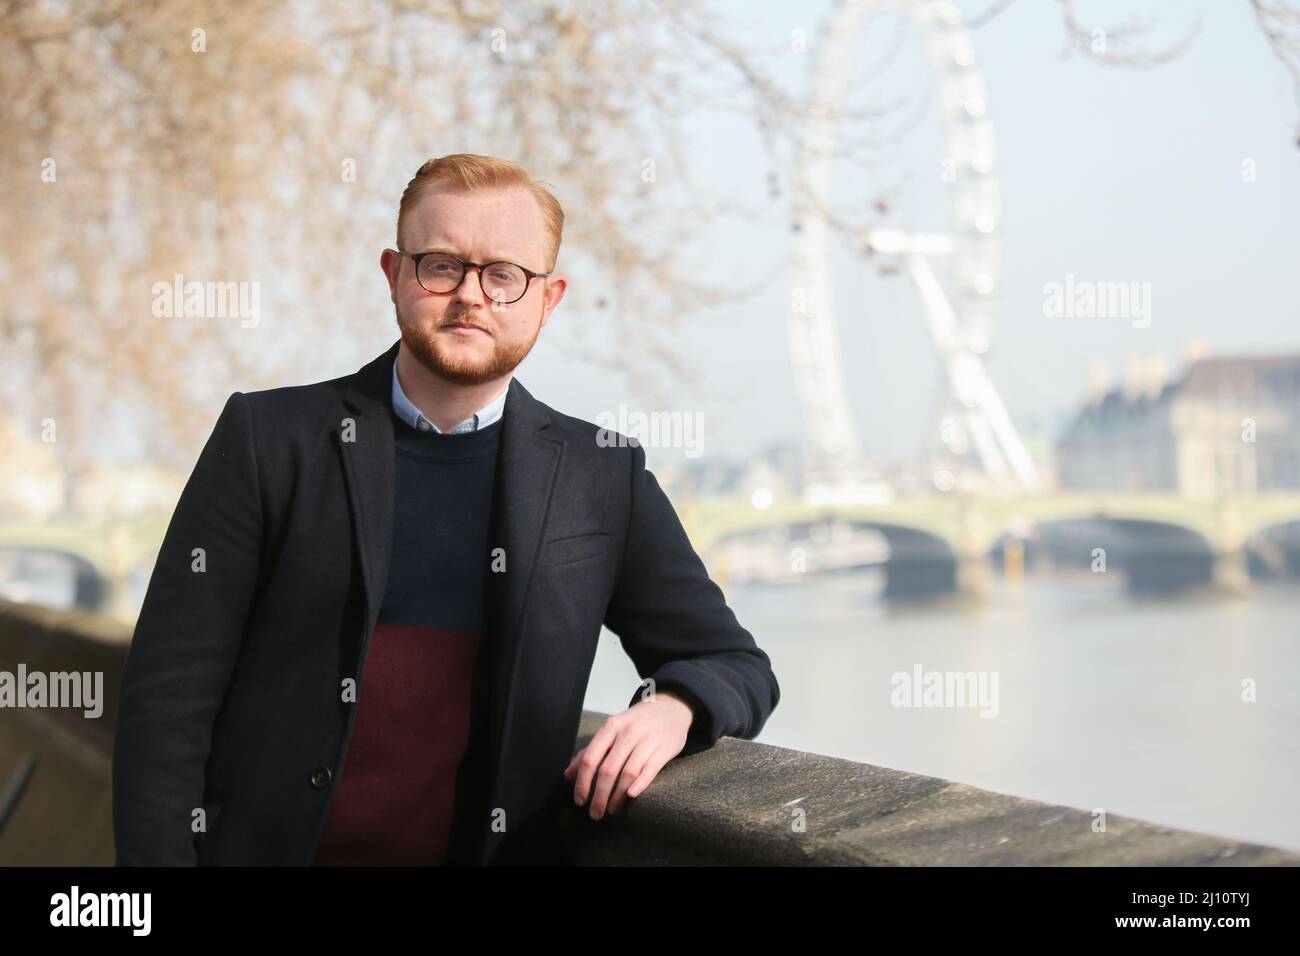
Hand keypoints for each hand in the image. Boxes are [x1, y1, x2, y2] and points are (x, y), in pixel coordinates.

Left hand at [563, 689, 694, 818]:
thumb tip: (568, 775)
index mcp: (611, 727)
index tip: (579, 800)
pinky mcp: (665, 747)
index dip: (582, 782)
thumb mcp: (612, 729)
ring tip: (611, 810)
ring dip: (617, 796)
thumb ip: (591, 750)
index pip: (590, 758)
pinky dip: (640, 784)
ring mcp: (648, 739)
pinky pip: (650, 769)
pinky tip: (631, 796)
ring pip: (628, 773)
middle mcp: (628, 732)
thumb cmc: (636, 723)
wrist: (671, 707)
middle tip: (595, 813)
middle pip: (608, 770)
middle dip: (599, 796)